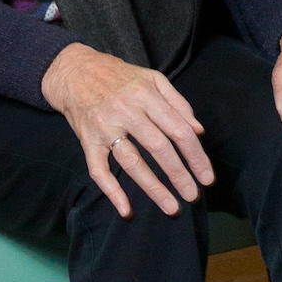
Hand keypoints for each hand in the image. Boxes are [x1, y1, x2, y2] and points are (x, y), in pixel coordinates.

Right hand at [41, 44, 212, 217]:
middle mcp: (126, 111)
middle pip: (158, 147)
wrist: (74, 71)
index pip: (178, 129)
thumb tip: (198, 130)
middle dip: (179, 175)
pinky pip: (99, 170)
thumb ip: (178, 103)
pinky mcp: (88, 141)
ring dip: (153, 188)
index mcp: (146, 95)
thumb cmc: (120, 76)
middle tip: (193, 196)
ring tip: (171, 207)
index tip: (207, 177)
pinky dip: (112, 192)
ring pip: (132, 162)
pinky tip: (127, 210)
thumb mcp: (152, 78)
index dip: (195, 155)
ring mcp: (105, 128)